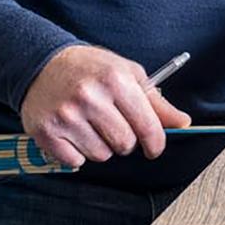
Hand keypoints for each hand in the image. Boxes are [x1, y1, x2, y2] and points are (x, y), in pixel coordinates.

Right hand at [20, 45, 191, 168]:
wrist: (42, 63)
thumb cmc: (90, 69)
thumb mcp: (127, 74)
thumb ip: (156, 102)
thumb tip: (183, 122)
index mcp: (116, 81)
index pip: (147, 126)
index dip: (156, 142)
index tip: (154, 148)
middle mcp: (90, 97)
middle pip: (124, 145)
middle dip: (125, 141)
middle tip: (114, 126)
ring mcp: (66, 115)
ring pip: (101, 155)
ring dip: (101, 147)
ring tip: (91, 125)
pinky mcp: (45, 131)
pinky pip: (75, 161)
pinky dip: (77, 153)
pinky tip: (73, 132)